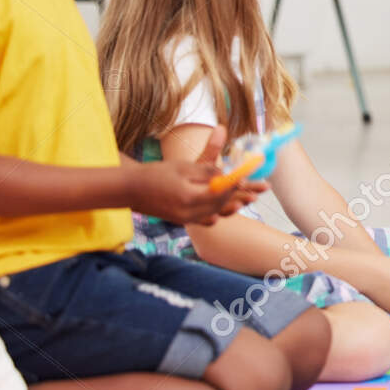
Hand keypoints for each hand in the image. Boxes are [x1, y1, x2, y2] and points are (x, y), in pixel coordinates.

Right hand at [127, 127, 263, 223]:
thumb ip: (207, 172)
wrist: (130, 189)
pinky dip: (216, 212)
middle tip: (259, 189)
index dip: (238, 184)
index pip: (222, 192)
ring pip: (216, 214)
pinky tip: (224, 208)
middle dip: (241, 196)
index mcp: (190, 197)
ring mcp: (185, 219)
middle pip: (222, 205)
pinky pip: (205, 219)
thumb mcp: (184, 167)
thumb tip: (228, 174)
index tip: (251, 176)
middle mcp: (189, 213)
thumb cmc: (156, 174)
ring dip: (232, 205)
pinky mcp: (182, 221)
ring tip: (249, 198)